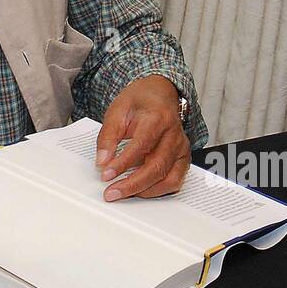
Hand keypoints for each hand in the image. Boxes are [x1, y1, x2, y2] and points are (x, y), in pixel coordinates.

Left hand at [95, 75, 190, 200]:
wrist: (160, 94)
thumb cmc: (140, 101)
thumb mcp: (117, 110)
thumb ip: (108, 136)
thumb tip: (102, 161)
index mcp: (158, 118)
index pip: (141, 145)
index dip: (123, 163)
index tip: (106, 174)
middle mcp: (174, 135)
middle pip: (156, 167)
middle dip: (132, 184)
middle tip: (111, 192)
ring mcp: (181, 148)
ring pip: (168, 179)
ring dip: (144, 191)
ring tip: (123, 192)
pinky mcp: (183, 158)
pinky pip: (175, 181)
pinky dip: (157, 190)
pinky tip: (140, 189)